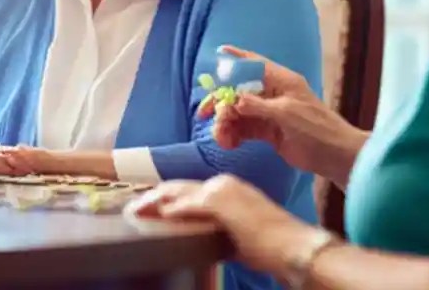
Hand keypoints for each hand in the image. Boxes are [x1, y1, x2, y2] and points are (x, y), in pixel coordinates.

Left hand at [128, 175, 316, 275]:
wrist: (292, 244)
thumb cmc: (272, 243)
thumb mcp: (240, 232)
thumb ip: (218, 230)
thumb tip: (201, 238)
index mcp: (228, 187)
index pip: (189, 189)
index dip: (168, 196)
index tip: (151, 204)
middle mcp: (223, 183)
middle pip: (179, 187)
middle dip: (155, 197)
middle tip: (135, 206)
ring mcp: (221, 191)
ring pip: (178, 193)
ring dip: (155, 202)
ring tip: (137, 209)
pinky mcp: (220, 204)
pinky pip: (189, 206)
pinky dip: (172, 210)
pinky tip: (159, 215)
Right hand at [200, 46, 360, 182]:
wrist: (335, 156)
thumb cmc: (316, 128)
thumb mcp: (286, 113)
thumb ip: (258, 106)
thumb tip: (233, 101)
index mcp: (281, 81)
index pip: (254, 64)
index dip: (236, 58)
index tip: (217, 53)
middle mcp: (272, 94)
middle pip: (238, 91)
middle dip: (221, 102)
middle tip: (204, 115)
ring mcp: (269, 113)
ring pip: (238, 113)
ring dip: (225, 123)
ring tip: (221, 138)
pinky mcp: (267, 131)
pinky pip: (244, 129)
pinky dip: (233, 134)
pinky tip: (228, 143)